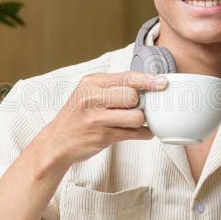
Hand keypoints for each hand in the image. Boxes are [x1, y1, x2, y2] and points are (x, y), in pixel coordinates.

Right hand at [36, 71, 166, 169]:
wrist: (57, 142)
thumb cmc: (77, 116)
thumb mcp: (87, 93)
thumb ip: (112, 87)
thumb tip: (147, 85)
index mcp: (90, 83)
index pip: (126, 77)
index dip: (149, 79)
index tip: (163, 82)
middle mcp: (92, 98)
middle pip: (133, 96)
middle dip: (139, 103)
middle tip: (134, 108)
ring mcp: (97, 119)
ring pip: (136, 116)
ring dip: (140, 120)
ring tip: (133, 121)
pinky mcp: (102, 137)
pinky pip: (134, 134)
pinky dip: (143, 134)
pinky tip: (141, 132)